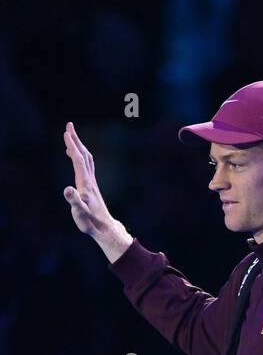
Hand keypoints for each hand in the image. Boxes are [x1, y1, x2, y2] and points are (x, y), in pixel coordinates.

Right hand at [62, 121, 130, 255]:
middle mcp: (90, 181)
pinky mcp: (92, 188)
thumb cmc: (91, 223)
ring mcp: (92, 183)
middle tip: (69, 125)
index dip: (72, 146)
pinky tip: (75, 158)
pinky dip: (80, 157)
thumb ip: (74, 201)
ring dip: (79, 146)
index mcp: (85, 184)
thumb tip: (67, 189)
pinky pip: (86, 167)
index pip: (78, 160)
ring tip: (70, 136)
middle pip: (84, 155)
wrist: (105, 229)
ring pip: (86, 160)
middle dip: (76, 140)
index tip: (66, 133)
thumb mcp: (79, 213)